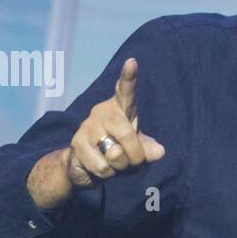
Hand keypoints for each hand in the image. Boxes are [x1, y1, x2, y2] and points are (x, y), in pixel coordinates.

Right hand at [26, 58, 165, 210]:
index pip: (126, 91)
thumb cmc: (119, 152)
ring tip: (113, 163)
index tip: (132, 63)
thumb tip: (159, 152)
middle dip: (135, 156)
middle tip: (132, 162)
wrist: (86, 167)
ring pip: (115, 155)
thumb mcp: (139, 151)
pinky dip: (107, 174)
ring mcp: (87, 126)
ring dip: (120, 168)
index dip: (129, 78)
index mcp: (121, 109)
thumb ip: (149, 150)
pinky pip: (102, 167)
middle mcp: (102, 112)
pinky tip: (101, 167)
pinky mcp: (77, 143)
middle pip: (126, 134)